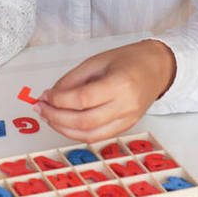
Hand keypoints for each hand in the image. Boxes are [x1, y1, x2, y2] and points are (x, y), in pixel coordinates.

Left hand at [35, 40, 176, 141]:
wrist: (157, 68)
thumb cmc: (128, 60)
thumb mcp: (96, 61)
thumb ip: (72, 80)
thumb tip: (49, 96)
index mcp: (120, 83)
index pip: (83, 99)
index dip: (59, 100)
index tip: (45, 95)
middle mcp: (126, 105)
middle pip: (84, 121)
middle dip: (56, 117)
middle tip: (40, 108)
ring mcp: (128, 120)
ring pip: (89, 135)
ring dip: (63, 129)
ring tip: (49, 117)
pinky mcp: (126, 127)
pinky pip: (98, 137)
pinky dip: (77, 133)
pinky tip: (65, 124)